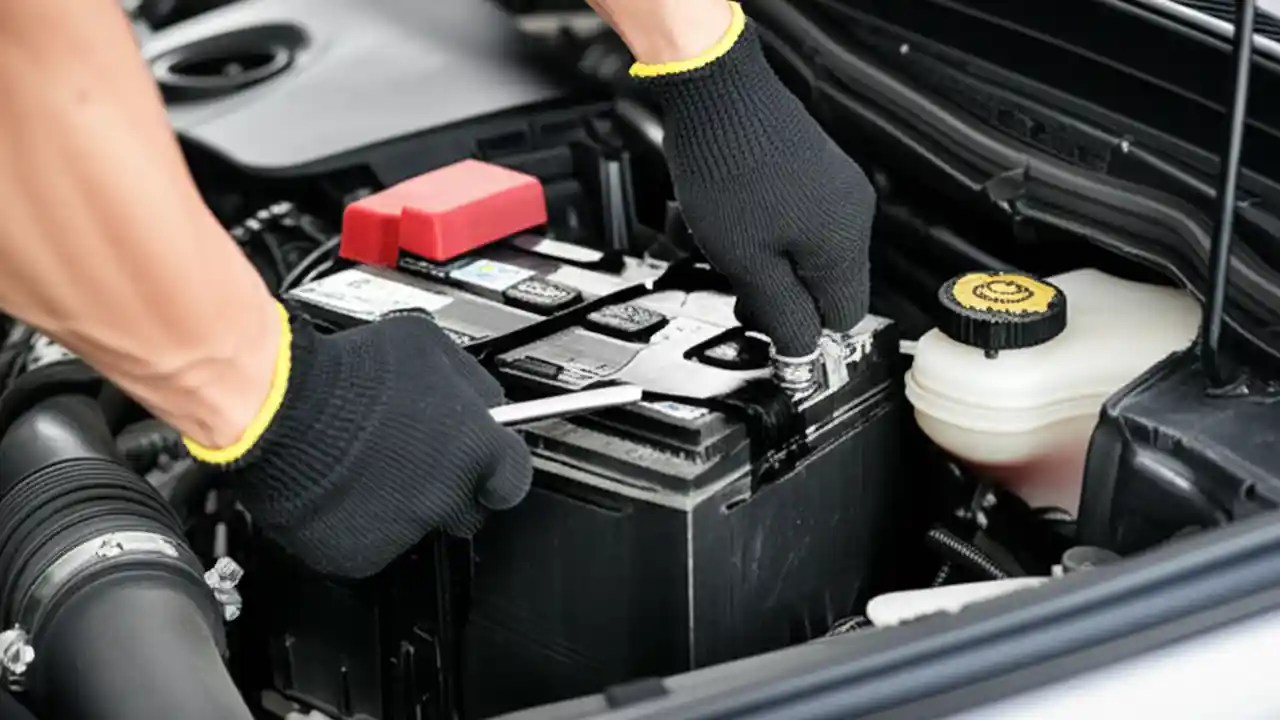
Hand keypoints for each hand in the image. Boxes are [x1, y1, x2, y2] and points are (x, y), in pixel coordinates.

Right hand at [189, 311, 532, 577]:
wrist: (276, 409)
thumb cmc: (346, 373)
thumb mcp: (427, 346)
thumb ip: (468, 380)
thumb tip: (485, 400)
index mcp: (474, 448)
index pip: (512, 479)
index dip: (497, 472)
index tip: (486, 469)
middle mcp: (445, 495)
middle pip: (468, 510)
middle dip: (450, 491)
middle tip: (414, 462)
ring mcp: (404, 529)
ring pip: (417, 526)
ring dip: (401, 504)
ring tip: (365, 467)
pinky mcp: (360, 554)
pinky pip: (371, 544)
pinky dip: (359, 525)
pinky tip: (342, 490)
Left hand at [592, 1, 875, 356]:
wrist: (716, 92)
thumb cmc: (726, 169)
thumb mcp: (746, 263)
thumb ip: (781, 313)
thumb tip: (803, 351)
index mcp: (842, 245)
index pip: (843, 319)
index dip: (805, 334)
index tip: (772, 337)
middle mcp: (852, 215)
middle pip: (828, 286)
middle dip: (785, 299)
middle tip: (740, 294)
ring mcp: (837, 187)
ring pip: (812, 254)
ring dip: (774, 266)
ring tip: (731, 252)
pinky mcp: (817, 168)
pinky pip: (804, 221)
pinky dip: (773, 233)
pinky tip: (738, 223)